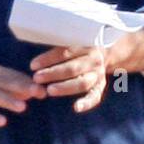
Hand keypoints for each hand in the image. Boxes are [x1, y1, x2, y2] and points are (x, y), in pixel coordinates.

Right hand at [0, 63, 44, 126]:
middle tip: (38, 94)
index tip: (44, 90)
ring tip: (23, 107)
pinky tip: (2, 121)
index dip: (28, 82)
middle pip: (4, 83)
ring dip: (7, 100)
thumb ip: (11, 85)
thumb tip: (35, 90)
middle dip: (22, 88)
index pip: (12, 76)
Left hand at [29, 16, 143, 114]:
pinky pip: (95, 96)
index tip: (33, 65)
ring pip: (82, 82)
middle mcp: (93, 60)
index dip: (48, 59)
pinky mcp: (100, 85)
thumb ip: (60, 40)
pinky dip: (87, 103)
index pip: (65, 52)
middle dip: (53, 74)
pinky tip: (76, 108)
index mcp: (86, 45)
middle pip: (73, 68)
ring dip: (65, 88)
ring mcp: (98, 73)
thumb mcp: (75, 36)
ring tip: (50, 90)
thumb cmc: (83, 43)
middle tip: (37, 78)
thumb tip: (33, 35)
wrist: (110, 49)